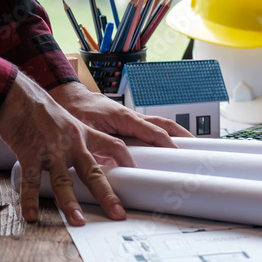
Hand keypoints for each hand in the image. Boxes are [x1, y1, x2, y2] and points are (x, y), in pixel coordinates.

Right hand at [0, 73, 136, 225]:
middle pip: (94, 172)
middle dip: (107, 195)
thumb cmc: (38, 107)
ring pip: (64, 180)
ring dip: (70, 203)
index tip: (135, 173)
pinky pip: (31, 180)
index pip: (114, 146)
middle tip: (118, 215)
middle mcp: (72, 143)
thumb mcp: (65, 120)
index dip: (126, 160)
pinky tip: (31, 215)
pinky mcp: (29, 153)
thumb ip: (74, 138)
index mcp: (84, 133)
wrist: (16, 92)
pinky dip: (30, 199)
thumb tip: (81, 154)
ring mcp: (51, 150)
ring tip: (79, 221)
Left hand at [48, 80, 191, 145]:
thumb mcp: (83, 132)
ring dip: (174, 133)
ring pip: (159, 123)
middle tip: (195, 147)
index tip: (179, 154)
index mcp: (124, 117)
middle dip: (181, 135)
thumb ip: (99, 147)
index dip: (168, 143)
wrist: (66, 95)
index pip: (154, 131)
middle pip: (164, 124)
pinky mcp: (126, 120)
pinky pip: (149, 126)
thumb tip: (114, 165)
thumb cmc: (72, 110)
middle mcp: (131, 116)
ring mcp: (130, 117)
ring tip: (188, 145)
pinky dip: (162, 133)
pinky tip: (164, 142)